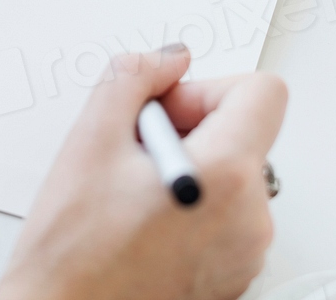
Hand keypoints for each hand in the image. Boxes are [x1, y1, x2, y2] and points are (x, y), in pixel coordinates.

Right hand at [0, 46, 286, 299]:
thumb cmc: (72, 250)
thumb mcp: (90, 138)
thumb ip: (134, 76)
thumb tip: (169, 60)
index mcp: (226, 176)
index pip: (263, 91)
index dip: (208, 87)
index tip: (168, 108)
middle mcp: (251, 218)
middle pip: (243, 133)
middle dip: (190, 127)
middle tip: (133, 151)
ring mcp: (245, 253)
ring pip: (232, 174)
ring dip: (188, 167)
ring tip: (132, 192)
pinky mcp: (233, 275)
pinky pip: (227, 215)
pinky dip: (192, 205)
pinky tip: (142, 220)